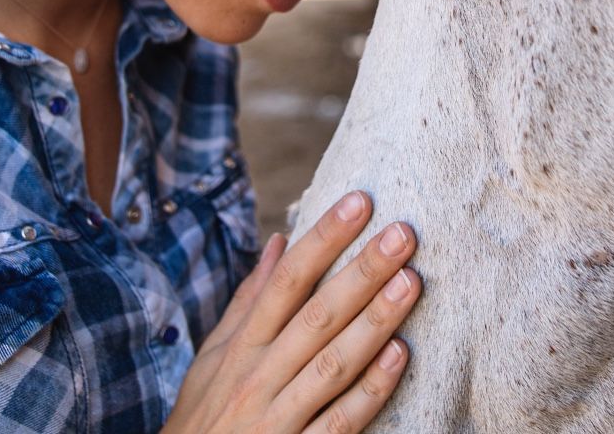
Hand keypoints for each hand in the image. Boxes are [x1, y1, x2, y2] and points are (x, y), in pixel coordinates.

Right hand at [162, 191, 419, 433]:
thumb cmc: (203, 417)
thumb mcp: (213, 358)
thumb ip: (248, 301)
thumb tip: (277, 241)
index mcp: (242, 348)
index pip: (286, 281)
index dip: (323, 239)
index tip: (359, 202)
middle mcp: (259, 377)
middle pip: (316, 315)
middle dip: (361, 271)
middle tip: (403, 233)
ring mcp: (278, 418)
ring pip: (333, 363)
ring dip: (374, 321)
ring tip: (410, 281)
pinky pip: (340, 421)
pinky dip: (370, 389)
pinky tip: (399, 355)